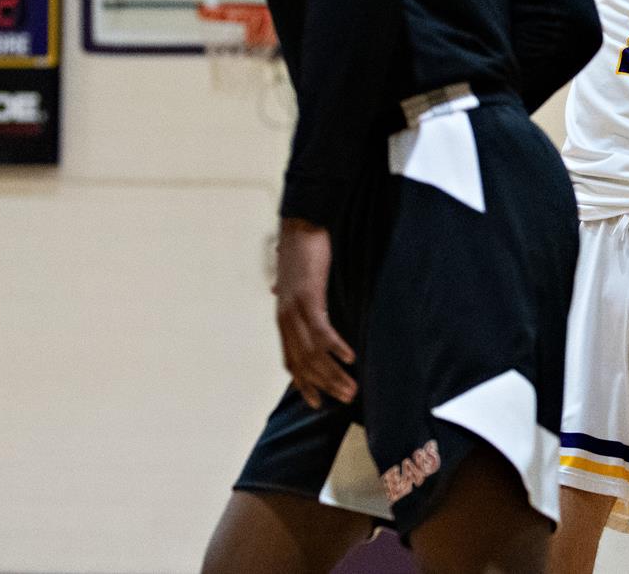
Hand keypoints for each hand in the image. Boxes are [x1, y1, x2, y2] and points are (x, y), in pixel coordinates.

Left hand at [272, 218, 357, 407]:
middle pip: (303, 363)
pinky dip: (335, 348)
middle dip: (324, 386)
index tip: (318, 403)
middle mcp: (286, 318)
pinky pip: (322, 331)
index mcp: (284, 318)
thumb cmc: (301, 250)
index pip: (291, 360)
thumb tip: (276, 289)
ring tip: (352, 388)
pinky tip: (351, 359)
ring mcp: (295, 309)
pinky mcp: (308, 297)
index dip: (304, 384)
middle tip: (346, 400)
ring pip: (313, 353)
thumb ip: (288, 289)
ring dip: (333, 374)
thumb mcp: (296, 278)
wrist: (300, 224)